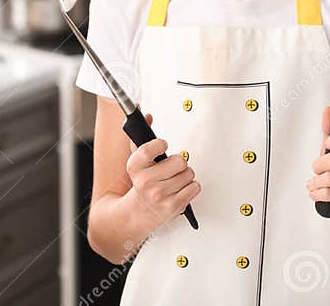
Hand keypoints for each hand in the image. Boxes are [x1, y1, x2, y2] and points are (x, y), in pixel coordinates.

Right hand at [126, 113, 200, 231]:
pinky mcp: (173, 206)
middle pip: (179, 161)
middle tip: (171, 168)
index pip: (150, 148)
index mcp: (134, 167)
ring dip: (185, 175)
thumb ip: (142, 137)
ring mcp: (159, 195)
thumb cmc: (142, 183)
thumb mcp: (138, 160)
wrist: (139, 212)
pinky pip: (195, 187)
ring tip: (175, 180)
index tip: (163, 146)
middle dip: (179, 162)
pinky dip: (191, 187)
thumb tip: (147, 116)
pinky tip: (180, 189)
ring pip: (189, 173)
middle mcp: (145, 182)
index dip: (161, 144)